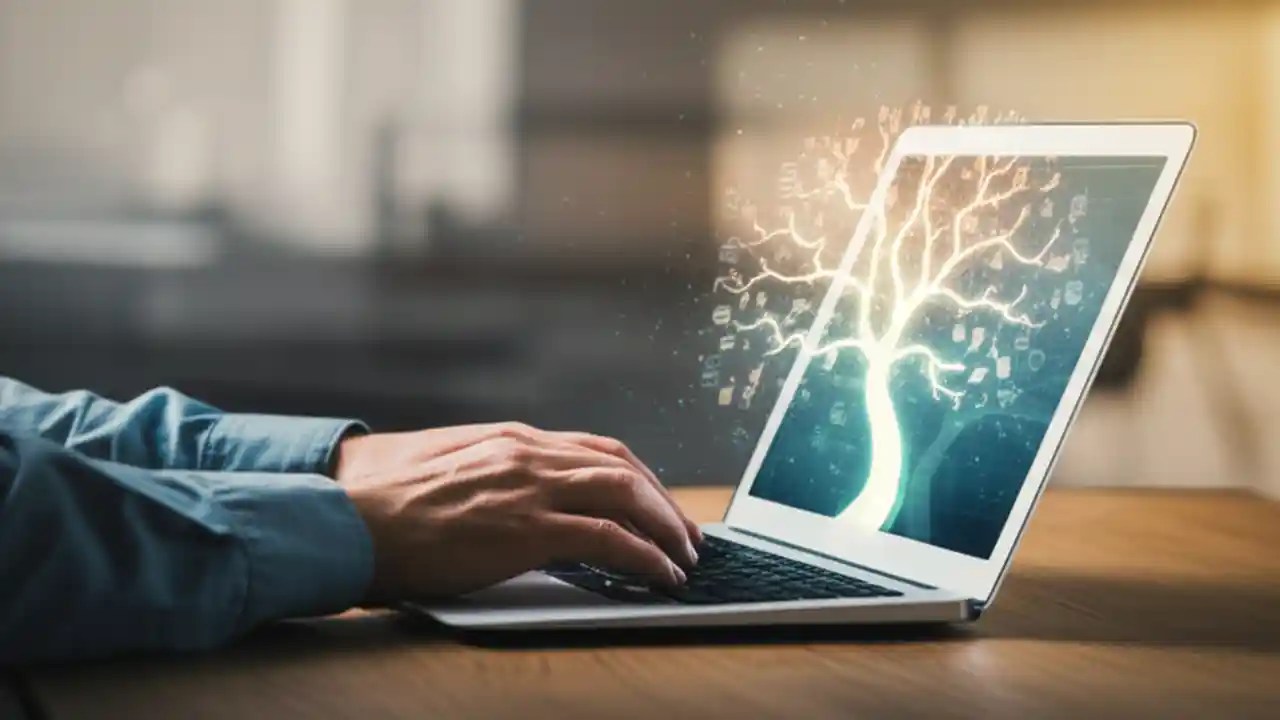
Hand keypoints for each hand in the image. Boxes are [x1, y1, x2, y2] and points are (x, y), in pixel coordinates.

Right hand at [334, 423, 701, 603]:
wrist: (347, 516)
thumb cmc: (385, 501)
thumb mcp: (450, 468)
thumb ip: (495, 475)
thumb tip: (521, 500)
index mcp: (513, 440)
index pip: (598, 450)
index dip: (639, 478)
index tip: (657, 502)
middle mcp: (529, 453)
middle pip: (623, 468)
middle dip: (664, 502)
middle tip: (686, 533)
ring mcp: (529, 487)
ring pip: (626, 495)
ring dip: (666, 527)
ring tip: (685, 556)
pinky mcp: (525, 529)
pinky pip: (609, 538)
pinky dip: (646, 555)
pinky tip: (661, 573)